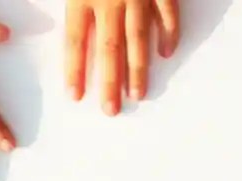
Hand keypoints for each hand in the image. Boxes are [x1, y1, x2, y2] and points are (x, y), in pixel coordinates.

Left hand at [66, 0, 180, 114]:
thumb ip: (73, 2)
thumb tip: (73, 30)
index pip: (76, 40)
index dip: (75, 69)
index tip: (75, 95)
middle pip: (109, 47)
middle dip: (110, 82)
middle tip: (111, 109)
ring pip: (138, 37)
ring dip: (138, 68)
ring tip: (138, 94)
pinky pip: (167, 12)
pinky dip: (169, 33)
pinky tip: (166, 52)